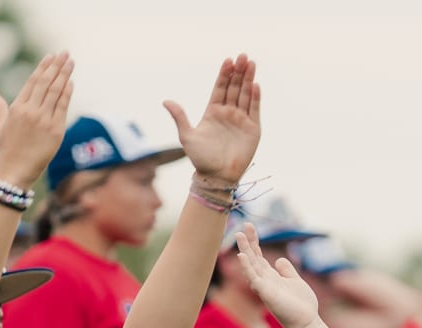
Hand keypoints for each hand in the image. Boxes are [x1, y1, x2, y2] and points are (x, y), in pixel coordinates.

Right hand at [0, 51, 75, 188]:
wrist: (16, 170)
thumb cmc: (8, 149)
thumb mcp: (0, 126)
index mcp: (17, 107)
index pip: (32, 82)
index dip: (43, 68)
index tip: (50, 57)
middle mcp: (30, 111)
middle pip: (45, 83)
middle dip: (56, 66)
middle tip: (65, 53)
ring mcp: (43, 120)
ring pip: (55, 92)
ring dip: (64, 75)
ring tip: (70, 62)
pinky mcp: (55, 130)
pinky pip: (62, 108)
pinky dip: (67, 94)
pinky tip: (71, 82)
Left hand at [167, 55, 261, 184]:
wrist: (216, 177)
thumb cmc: (200, 159)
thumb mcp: (187, 136)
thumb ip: (180, 117)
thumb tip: (165, 101)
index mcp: (213, 111)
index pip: (220, 88)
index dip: (224, 74)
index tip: (227, 60)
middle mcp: (228, 113)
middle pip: (234, 87)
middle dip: (238, 72)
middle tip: (242, 56)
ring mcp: (241, 120)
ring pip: (245, 95)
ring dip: (248, 80)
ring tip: (251, 63)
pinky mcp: (253, 130)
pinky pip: (255, 110)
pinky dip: (255, 98)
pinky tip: (255, 85)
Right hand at [233, 227, 322, 327]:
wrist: (306, 322)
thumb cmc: (301, 305)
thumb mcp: (295, 281)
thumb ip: (286, 271)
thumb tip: (279, 259)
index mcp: (270, 276)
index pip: (258, 255)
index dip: (254, 241)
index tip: (250, 226)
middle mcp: (264, 280)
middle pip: (252, 257)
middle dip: (247, 241)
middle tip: (243, 225)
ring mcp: (263, 286)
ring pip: (250, 265)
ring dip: (244, 250)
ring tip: (238, 234)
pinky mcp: (266, 293)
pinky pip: (254, 278)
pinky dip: (247, 267)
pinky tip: (242, 256)